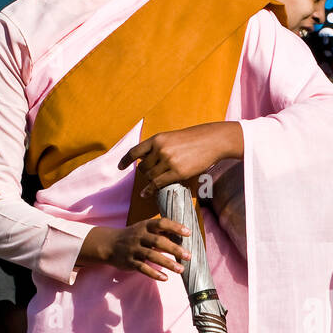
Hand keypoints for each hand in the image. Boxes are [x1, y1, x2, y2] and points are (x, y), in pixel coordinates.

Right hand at [85, 217, 191, 281]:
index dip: (175, 227)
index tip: (188, 233)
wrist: (109, 244)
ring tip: (181, 269)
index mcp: (145, 226)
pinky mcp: (129, 261)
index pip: (162, 223)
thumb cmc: (133, 236)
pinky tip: (165, 278)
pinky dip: (154, 274)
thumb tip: (184, 235)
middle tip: (188, 256)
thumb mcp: (144, 229)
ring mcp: (133, 249)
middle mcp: (139, 236)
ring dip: (167, 263)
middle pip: (158, 241)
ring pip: (152, 256)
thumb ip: (161, 232)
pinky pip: (143, 268)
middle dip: (174, 249)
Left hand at [117, 122, 243, 197]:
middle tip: (151, 175)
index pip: (135, 151)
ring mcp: (168, 161)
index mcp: (157, 139)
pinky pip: (158, 184)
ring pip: (150, 176)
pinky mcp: (178, 172)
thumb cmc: (194, 139)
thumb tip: (149, 159)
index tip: (119, 167)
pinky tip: (146, 194)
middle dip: (145, 173)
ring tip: (156, 181)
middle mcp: (160, 149)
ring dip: (151, 180)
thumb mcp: (172, 138)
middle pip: (143, 167)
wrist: (212, 140)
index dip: (125, 160)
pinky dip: (150, 190)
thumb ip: (160, 147)